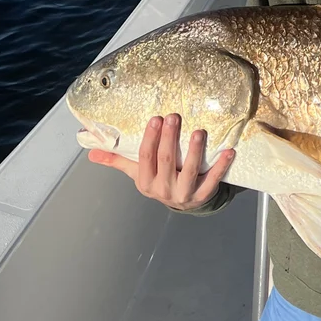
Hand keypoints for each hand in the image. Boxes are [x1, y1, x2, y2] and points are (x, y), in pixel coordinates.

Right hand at [87, 113, 234, 210]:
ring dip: (194, 151)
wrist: (181, 203)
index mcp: (145, 181)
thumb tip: (91, 151)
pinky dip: (221, 166)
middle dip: (169, 138)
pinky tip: (229, 151)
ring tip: (198, 132)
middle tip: (174, 116)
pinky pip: (213, 180)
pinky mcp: (203, 195)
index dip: (150, 138)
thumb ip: (117, 161)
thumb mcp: (138, 173)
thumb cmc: (158, 181)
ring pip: (189, 171)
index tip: (156, 118)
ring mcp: (184, 193)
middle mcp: (163, 189)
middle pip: (166, 161)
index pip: (146, 158)